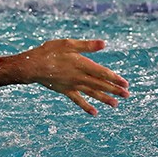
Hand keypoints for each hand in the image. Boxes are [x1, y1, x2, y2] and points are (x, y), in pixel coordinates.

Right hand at [15, 39, 129, 114]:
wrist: (31, 67)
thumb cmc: (48, 52)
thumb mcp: (67, 44)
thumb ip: (86, 46)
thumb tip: (104, 44)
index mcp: (81, 64)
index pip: (102, 73)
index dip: (115, 78)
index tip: (125, 84)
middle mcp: (79, 77)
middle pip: (100, 84)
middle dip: (114, 90)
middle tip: (127, 95)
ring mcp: (72, 85)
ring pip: (91, 93)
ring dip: (104, 99)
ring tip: (115, 105)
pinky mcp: (64, 90)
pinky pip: (77, 100)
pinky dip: (86, 106)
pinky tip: (94, 112)